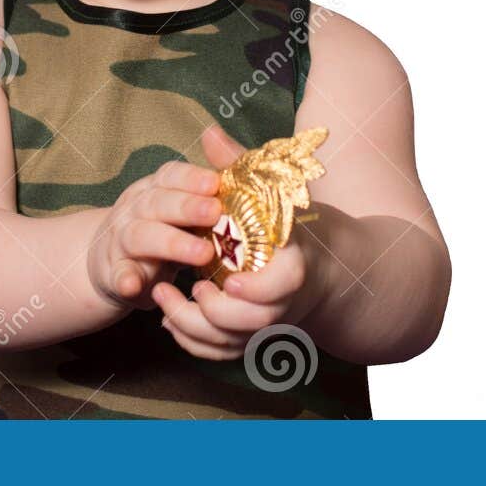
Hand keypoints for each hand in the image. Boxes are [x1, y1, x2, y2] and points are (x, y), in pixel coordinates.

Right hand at [86, 158, 222, 309]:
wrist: (109, 263)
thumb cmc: (159, 233)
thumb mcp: (178, 211)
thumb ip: (205, 195)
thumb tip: (244, 171)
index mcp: (153, 190)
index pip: (169, 176)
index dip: (191, 178)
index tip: (215, 183)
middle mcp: (134, 211)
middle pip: (156, 203)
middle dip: (186, 207)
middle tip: (214, 212)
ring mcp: (120, 241)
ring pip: (140, 236)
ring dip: (171, 243)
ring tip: (203, 253)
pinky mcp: (114, 274)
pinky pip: (117, 275)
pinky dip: (124, 279)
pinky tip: (133, 284)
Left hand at [152, 125, 325, 359]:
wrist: (321, 266)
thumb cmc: (289, 222)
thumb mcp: (270, 190)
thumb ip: (239, 165)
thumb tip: (210, 132)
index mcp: (294, 265)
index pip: (283, 286)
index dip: (255, 290)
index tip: (225, 280)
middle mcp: (284, 302)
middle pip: (250, 323)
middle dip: (210, 312)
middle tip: (184, 286)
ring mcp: (267, 324)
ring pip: (230, 343)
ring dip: (192, 328)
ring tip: (164, 297)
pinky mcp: (253, 338)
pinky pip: (222, 353)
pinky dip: (194, 343)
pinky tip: (169, 319)